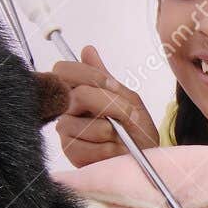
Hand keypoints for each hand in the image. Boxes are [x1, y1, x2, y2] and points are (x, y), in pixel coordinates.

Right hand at [51, 45, 160, 165]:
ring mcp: (66, 130)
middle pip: (79, 95)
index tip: (112, 85)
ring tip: (123, 137)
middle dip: (112, 105)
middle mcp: (67, 109)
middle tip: (129, 115)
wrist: (144, 157)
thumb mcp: (128, 98)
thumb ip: (107, 79)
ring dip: (115, 131)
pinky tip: (116, 150)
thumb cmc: (136, 128)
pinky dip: (111, 149)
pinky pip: (90, 147)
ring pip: (88, 125)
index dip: (89, 74)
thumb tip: (87, 50)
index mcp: (78, 90)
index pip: (63, 70)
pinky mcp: (71, 153)